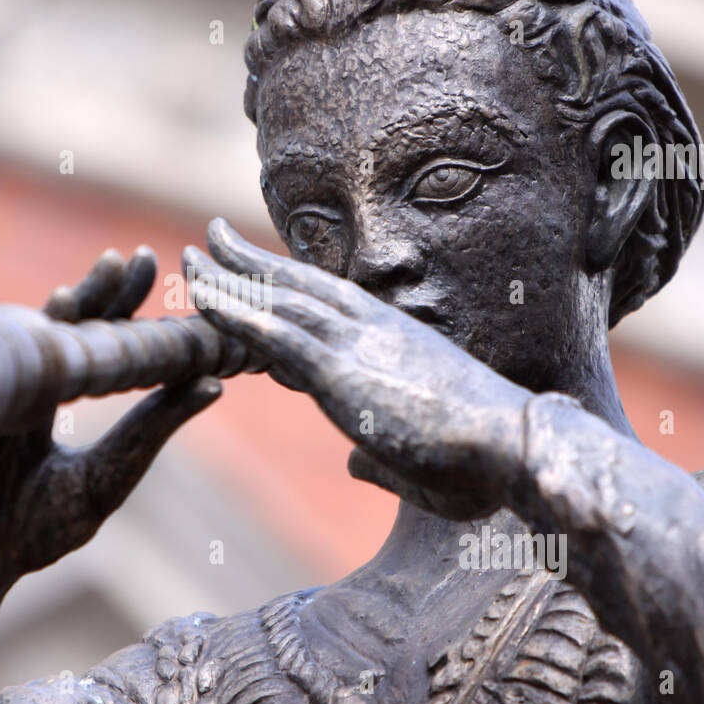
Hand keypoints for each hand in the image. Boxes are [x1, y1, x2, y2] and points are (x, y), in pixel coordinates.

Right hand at [0, 246, 221, 590]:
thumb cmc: (34, 530)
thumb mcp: (105, 479)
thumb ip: (150, 430)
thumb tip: (214, 386)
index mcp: (59, 390)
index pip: (99, 338)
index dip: (127, 304)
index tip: (160, 272)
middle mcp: (22, 379)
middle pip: (65, 321)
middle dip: (100, 290)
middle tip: (137, 261)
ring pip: (23, 331)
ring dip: (58, 307)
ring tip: (96, 284)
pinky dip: (2, 340)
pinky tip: (40, 324)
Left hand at [184, 218, 529, 519]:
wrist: (514, 446)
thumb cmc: (484, 461)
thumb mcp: (422, 462)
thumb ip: (381, 458)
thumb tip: (353, 464)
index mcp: (395, 344)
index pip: (329, 308)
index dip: (287, 289)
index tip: (253, 278)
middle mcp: (373, 331)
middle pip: (299, 286)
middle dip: (251, 261)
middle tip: (210, 238)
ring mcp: (355, 345)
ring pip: (278, 299)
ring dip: (228, 276)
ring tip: (188, 257)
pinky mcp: (340, 370)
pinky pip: (273, 332)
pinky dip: (234, 311)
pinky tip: (201, 296)